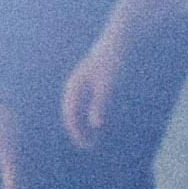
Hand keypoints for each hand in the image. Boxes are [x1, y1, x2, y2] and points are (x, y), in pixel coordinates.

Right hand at [59, 26, 132, 148]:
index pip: (70, 115)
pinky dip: (90, 117)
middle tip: (90, 146)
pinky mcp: (90, 85)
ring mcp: (81, 86)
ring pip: (78, 112)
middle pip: (72, 115)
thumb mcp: (107, 85)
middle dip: (79, 132)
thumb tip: (96, 125)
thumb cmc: (112, 62)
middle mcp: (74, 88)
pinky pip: (85, 106)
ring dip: (84, 126)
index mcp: (74, 87)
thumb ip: (100, 105)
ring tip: (95, 140)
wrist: (117, 42)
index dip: (77, 132)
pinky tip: (101, 124)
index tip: (86, 145)